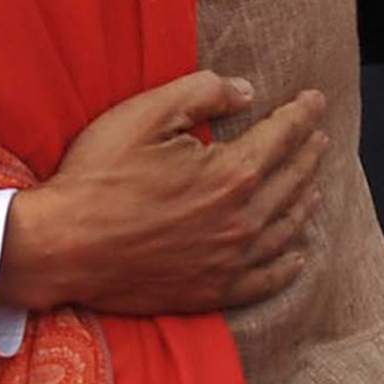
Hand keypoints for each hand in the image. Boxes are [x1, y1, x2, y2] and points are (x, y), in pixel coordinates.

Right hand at [0, 72, 327, 315]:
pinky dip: (289, 264)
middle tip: (318, 135)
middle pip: (291, 181)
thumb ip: (200, 94)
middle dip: (308, 153)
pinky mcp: (213, 292)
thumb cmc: (99, 175)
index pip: (281, 137)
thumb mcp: (144, 115)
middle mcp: (241, 221)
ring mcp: (229, 261)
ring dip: (305, 201)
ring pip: (286, 229)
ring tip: (315, 183)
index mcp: (230, 174)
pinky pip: (267, 280)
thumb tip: (246, 92)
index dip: (301, 114)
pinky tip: (297, 253)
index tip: (314, 100)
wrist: (65, 246)